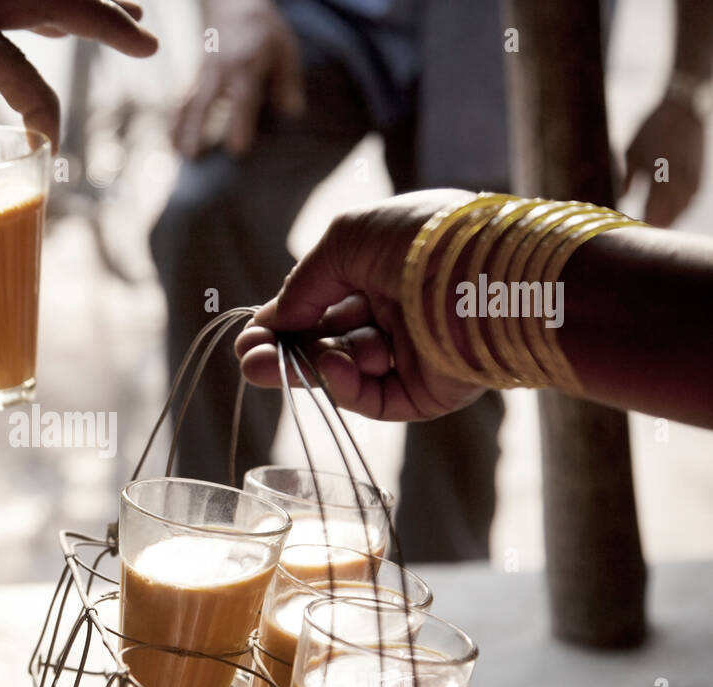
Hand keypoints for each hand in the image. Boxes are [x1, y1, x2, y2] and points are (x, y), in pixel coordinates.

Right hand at [172, 0, 302, 157]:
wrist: (236, 8)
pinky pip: (182, 101)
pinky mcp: (196, 78)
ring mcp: (204, 74)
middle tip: (191, 157)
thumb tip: (293, 111)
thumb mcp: (285, 50)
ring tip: (179, 156)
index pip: (242, 97)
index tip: (236, 150)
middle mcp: (220, 70)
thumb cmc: (266, 35)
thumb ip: (287, 81)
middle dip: (196, 129)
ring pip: (187, 102)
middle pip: (204, 101)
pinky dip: (176, 122)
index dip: (238, 122)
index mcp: (245, 65)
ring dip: (180, 129)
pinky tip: (172, 144)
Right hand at [235, 189, 488, 421]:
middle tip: (247, 362)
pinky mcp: (429, 391)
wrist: (489, 278)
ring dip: (310, 367)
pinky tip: (334, 368)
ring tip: (272, 365)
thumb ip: (305, 282)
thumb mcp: (347, 239)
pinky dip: (347, 387)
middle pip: (328, 338)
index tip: (249, 337)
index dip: (284, 318)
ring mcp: (414, 352)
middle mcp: (400, 308)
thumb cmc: (424, 240)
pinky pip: (376, 397)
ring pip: (345, 369)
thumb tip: (276, 318)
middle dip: (284, 350)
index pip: (324, 299)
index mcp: (387, 266)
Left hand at [623, 95, 704, 226]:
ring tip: (653, 225)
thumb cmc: (652, 129)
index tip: (630, 229)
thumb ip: (628, 178)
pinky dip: (680, 209)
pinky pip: (691, 199)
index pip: (652, 212)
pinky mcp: (699, 174)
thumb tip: (623, 199)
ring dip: (669, 219)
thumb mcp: (632, 152)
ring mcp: (691, 178)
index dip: (642, 224)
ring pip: (682, 210)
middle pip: (669, 216)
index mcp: (659, 175)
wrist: (684, 109)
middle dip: (654, 225)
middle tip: (640, 231)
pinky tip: (670, 213)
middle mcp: (678, 180)